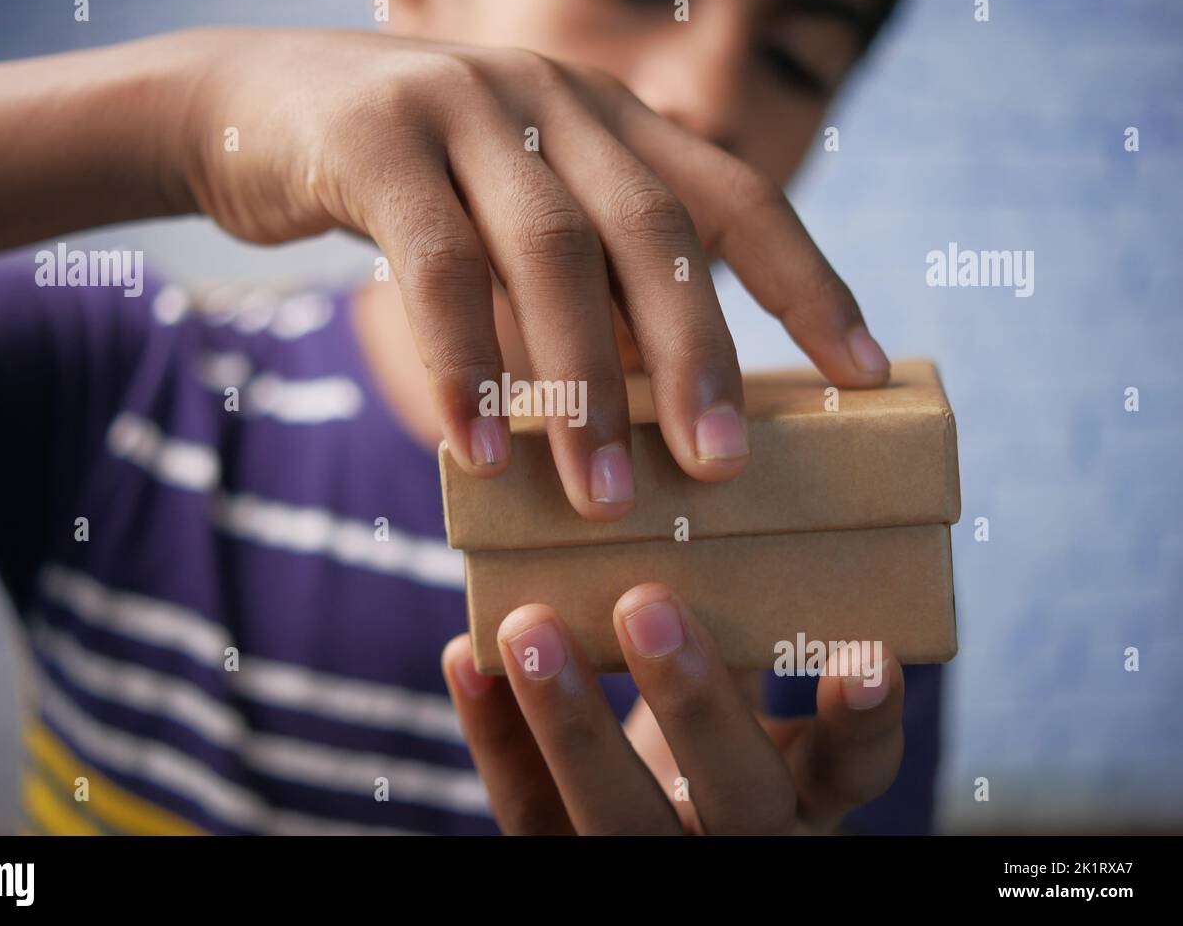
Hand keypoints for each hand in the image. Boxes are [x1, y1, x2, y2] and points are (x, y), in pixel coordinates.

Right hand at [176, 28, 889, 518]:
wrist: (251, 105)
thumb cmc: (407, 187)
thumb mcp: (513, 214)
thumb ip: (584, 279)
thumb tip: (657, 405)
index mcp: (607, 121)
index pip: (734, 198)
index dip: (806, 286)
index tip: (868, 373)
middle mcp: (555, 102)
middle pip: (652, 233)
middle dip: (696, 357)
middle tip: (720, 471)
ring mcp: (465, 106)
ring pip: (549, 254)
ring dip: (580, 387)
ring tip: (602, 498)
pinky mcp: (375, 138)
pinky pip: (434, 265)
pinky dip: (460, 365)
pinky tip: (478, 452)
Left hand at [441, 582, 903, 833]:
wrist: (649, 818)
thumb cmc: (708, 724)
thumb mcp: (743, 685)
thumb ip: (741, 618)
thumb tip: (719, 472)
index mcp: (805, 788)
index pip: (856, 772)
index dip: (863, 725)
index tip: (867, 653)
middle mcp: (744, 838)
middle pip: (738, 798)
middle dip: (693, 705)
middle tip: (648, 604)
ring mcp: (657, 861)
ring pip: (620, 819)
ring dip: (573, 723)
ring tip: (531, 628)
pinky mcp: (569, 862)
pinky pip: (529, 813)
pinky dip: (495, 735)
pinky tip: (467, 659)